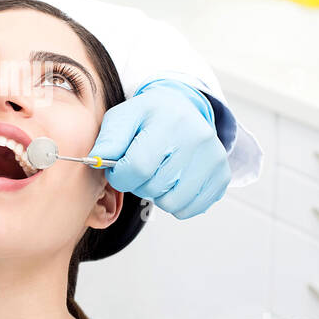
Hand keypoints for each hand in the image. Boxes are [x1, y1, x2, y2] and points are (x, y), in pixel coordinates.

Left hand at [88, 82, 230, 219]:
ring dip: (158, 194)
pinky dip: (177, 201)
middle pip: (153, 187)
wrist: (184, 109)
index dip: (121, 175)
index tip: (119, 169)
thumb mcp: (124, 117)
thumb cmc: (150, 116)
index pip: (137, 168)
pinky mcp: (221, 176)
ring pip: (172, 203)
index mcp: (169, 121)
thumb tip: (96, 162)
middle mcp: (197, 139)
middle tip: (142, 166)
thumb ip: (108, 140)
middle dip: (139, 183)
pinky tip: (174, 180)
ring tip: (159, 172)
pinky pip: (190, 209)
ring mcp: (213, 159)